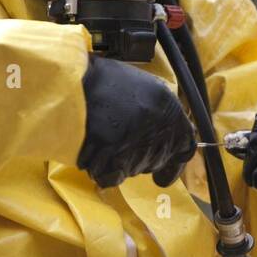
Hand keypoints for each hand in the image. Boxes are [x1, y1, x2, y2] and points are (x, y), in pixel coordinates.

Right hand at [77, 54, 195, 187]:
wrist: (71, 81)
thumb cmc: (101, 79)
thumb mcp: (141, 85)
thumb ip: (155, 109)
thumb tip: (158, 129)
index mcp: (168, 107)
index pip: (185, 145)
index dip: (175, 163)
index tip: (163, 175)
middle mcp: (158, 128)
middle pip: (155, 159)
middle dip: (139, 157)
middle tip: (118, 140)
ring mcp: (137, 145)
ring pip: (133, 169)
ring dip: (119, 162)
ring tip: (102, 137)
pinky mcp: (114, 159)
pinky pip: (112, 177)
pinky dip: (102, 171)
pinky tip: (93, 153)